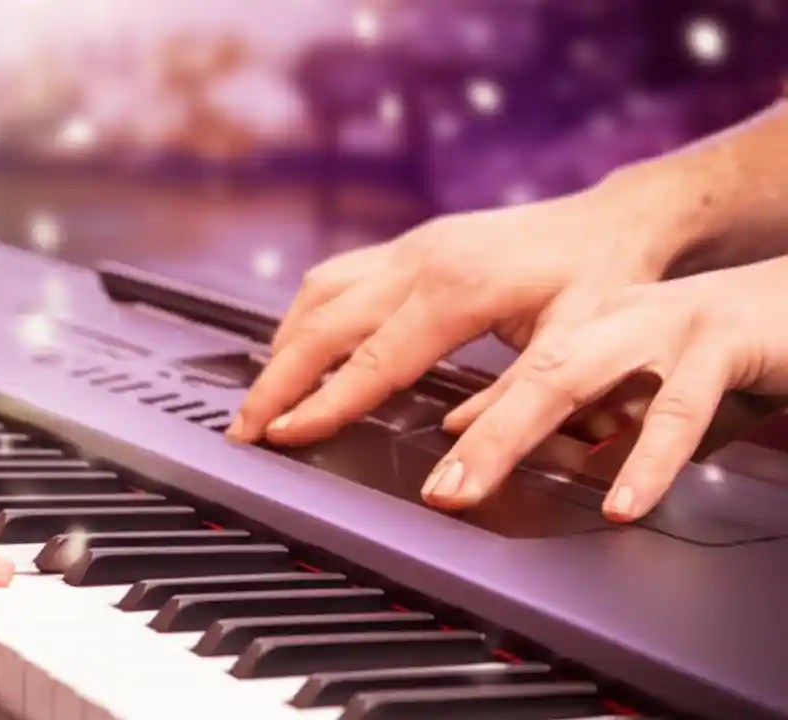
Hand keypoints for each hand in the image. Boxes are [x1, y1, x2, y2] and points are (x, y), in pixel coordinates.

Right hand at [228, 170, 704, 446]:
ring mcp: (409, 247)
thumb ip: (511, 406)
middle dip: (276, 380)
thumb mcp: (576, 347)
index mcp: (457, 288)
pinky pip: (337, 278)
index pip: (370, 360)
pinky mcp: (409, 245)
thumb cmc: (604, 278)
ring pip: (318, 293)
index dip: (320, 403)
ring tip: (264, 397)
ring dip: (284, 346)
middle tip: (243, 429)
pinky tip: (300, 347)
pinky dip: (306, 318)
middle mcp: (419, 259)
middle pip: (323, 324)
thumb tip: (455, 462)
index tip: (279, 435)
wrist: (617, 217)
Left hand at [427, 257, 787, 521]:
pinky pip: (677, 409)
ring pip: (569, 378)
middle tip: (438, 490)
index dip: (477, 419)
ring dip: (511, 436)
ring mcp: (668, 323)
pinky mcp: (726, 342)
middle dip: (476, 435)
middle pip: (530, 375)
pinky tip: (622, 502)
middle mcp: (621, 316)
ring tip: (473, 485)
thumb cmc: (750, 347)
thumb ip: (615, 421)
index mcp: (603, 323)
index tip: (440, 467)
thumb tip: (565, 459)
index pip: (526, 374)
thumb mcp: (668, 390)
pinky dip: (646, 460)